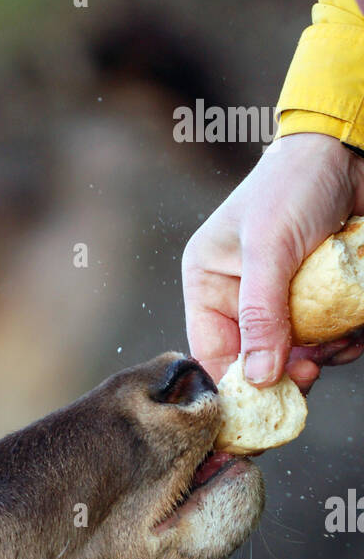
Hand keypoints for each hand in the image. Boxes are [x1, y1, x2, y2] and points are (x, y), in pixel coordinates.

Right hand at [182, 132, 363, 389]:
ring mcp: (279, 301)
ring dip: (322, 358)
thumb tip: (260, 378)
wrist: (349, 149)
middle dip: (286, 375)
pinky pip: (323, 339)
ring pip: (294, 356)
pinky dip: (341, 343)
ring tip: (342, 342)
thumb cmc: (294, 185)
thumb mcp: (270, 248)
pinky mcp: (313, 299)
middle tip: (312, 374)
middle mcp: (239, 299)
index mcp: (209, 286)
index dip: (235, 388)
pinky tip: (353, 332)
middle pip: (255, 364)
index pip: (212, 355)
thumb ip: (261, 314)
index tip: (264, 409)